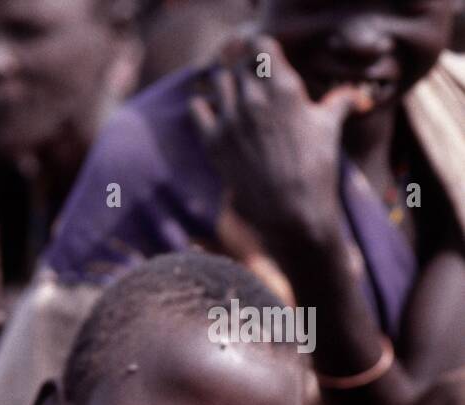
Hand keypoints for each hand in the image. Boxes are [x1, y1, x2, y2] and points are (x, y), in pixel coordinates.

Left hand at [190, 35, 369, 258]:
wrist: (291, 210)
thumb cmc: (316, 167)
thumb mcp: (330, 128)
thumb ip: (338, 102)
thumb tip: (355, 95)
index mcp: (284, 88)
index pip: (261, 45)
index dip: (261, 50)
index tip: (263, 61)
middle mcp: (254, 99)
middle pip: (239, 63)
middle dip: (246, 69)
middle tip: (252, 83)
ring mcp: (231, 120)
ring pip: (218, 80)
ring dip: (226, 84)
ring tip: (235, 97)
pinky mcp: (213, 141)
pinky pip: (197, 108)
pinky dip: (203, 106)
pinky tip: (214, 113)